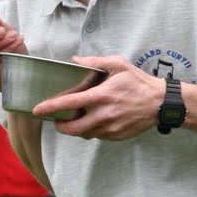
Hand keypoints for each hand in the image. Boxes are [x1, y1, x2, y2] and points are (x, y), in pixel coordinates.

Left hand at [33, 56, 162, 141]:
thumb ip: (95, 62)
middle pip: (71, 128)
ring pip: (83, 133)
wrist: (160, 103)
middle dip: (60, 126)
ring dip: (75, 128)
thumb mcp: (118, 65)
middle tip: (56, 120)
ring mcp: (109, 128)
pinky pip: (96, 136)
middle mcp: (103, 115)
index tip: (37, 110)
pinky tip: (94, 120)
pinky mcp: (115, 136)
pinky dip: (91, 130)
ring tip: (76, 118)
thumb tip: (74, 60)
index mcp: (101, 96)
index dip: (50, 108)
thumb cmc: (138, 82)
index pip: (69, 104)